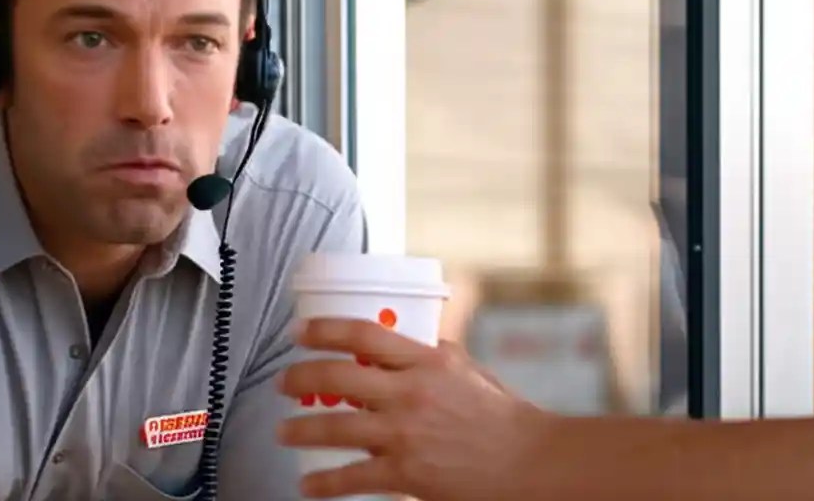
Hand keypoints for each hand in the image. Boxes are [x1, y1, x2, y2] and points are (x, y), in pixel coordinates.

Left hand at [275, 317, 555, 499]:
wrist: (531, 464)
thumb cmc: (502, 417)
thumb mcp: (467, 370)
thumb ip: (430, 355)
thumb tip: (398, 340)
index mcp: (427, 361)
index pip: (363, 335)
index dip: (324, 330)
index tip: (299, 332)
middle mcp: (411, 393)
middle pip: (338, 377)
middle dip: (300, 378)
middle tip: (283, 383)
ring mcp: (406, 434)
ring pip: (336, 427)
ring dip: (300, 429)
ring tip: (282, 432)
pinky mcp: (407, 473)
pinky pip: (354, 476)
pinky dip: (325, 481)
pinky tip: (308, 483)